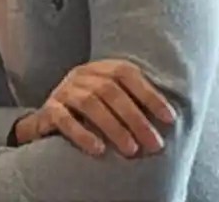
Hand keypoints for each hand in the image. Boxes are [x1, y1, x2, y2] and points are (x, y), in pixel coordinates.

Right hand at [13, 59, 175, 157]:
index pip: (126, 74)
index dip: (149, 94)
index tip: (170, 119)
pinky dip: (82, 133)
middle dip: (135, 118)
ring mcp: (63, 91)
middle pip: (109, 90)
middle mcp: (80, 75)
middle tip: (154, 144)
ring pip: (89, 103)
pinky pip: (63, 119)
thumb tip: (170, 118)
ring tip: (131, 150)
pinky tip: (99, 149)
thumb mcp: (113, 100)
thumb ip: (134, 101)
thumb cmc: (93, 113)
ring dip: (114, 127)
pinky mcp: (49, 111)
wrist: (52, 120)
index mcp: (100, 69)